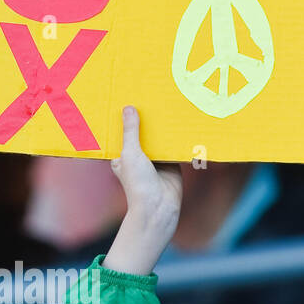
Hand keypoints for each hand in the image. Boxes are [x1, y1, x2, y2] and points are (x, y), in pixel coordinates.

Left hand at [109, 105, 181, 236]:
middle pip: (142, 134)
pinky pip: (174, 147)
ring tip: (166, 104)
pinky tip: (181, 122)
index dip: (124, 120)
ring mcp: (155, 160)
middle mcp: (137, 157)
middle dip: (145, 121)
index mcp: (121, 155)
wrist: (159, 206)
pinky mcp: (171, 163)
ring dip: (162, 128)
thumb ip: (131, 132)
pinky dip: (177, 138)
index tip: (126, 100)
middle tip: (150, 96)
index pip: (122, 134)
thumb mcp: (130, 153)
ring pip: (158, 140)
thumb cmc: (137, 182)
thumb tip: (129, 108)